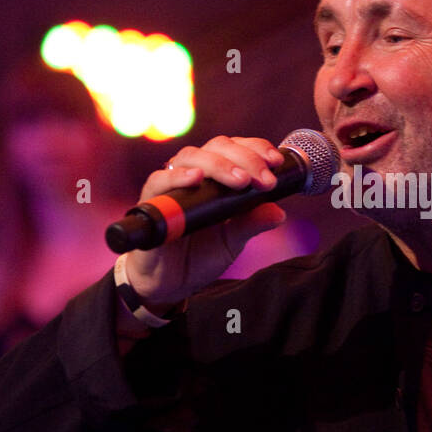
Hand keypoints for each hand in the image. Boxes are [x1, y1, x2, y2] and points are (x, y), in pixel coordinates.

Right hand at [124, 136, 287, 311]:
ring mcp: (171, 186)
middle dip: (245, 158)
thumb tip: (279, 212)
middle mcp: (193, 174)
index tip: (275, 162)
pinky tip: (196, 178)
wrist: (168, 284)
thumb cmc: (198, 255)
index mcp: (215, 177)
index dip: (256, 149)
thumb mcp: (232, 241)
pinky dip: (178, 176)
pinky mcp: (151, 203)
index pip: (235, 148)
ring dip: (219, 165)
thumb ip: (252, 224)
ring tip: (241, 180)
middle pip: (217, 147)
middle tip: (264, 180)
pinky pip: (159, 181)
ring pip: (191, 156)